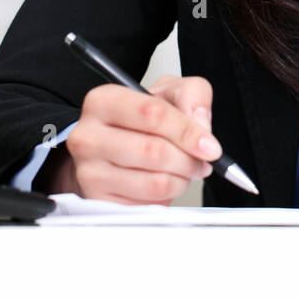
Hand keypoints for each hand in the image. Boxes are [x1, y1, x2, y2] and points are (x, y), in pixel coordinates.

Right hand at [59, 75, 219, 204]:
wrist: (111, 148)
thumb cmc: (139, 120)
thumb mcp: (169, 93)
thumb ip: (192, 95)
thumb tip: (201, 125)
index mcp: (103, 101)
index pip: (153, 114)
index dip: (188, 131)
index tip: (209, 145)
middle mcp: (88, 136)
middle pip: (155, 151)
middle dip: (189, 160)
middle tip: (200, 160)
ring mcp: (89, 172)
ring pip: (155, 183)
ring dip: (181, 179)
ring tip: (183, 170)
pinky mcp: (99, 201)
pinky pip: (148, 205)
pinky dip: (167, 197)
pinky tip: (164, 182)